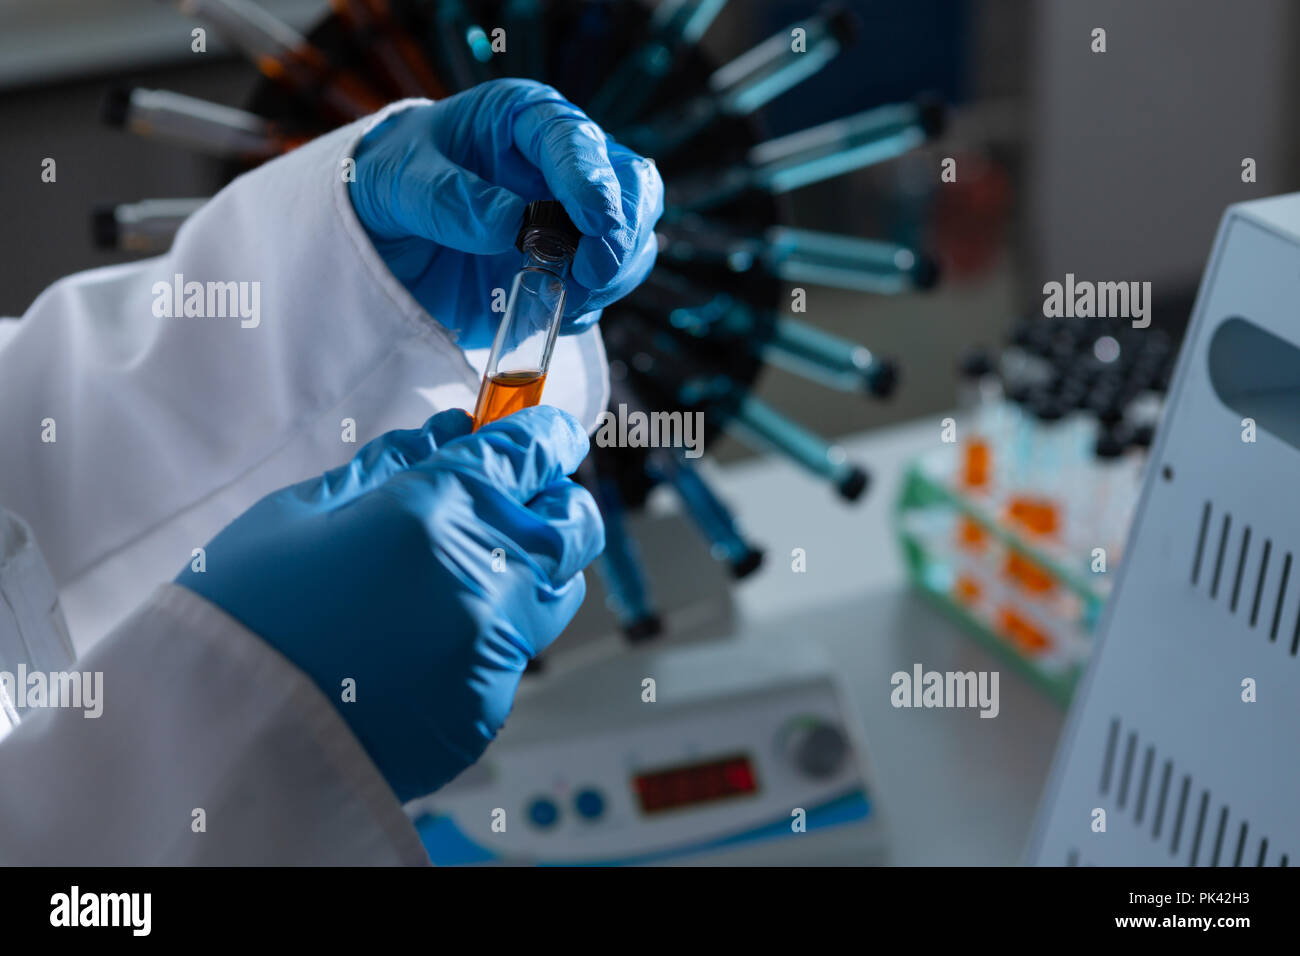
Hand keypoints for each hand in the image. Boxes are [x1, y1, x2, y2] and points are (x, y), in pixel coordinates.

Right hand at [176, 406, 603, 802]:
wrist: (220, 739)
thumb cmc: (245, 615)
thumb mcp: (303, 512)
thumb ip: (391, 468)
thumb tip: (448, 434)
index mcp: (440, 508)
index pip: (532, 450)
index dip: (542, 434)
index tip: (539, 433)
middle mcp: (488, 575)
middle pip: (576, 522)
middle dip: (553, 502)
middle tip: (508, 503)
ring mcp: (496, 649)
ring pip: (558, 591)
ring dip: (530, 570)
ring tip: (462, 575)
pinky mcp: (487, 710)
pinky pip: (513, 656)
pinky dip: (487, 638)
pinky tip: (424, 646)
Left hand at [349, 79, 663, 348]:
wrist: (380, 233)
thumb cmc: (389, 181)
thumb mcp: (399, 181)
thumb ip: (448, 198)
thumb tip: (509, 223)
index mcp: (524, 120)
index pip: (576, 140)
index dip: (594, 181)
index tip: (596, 223)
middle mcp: (561, 163)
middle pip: (632, 186)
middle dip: (623, 232)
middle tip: (594, 273)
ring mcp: (571, 216)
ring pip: (633, 237)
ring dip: (616, 273)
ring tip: (572, 297)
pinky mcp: (567, 264)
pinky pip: (604, 285)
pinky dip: (593, 304)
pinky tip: (558, 312)